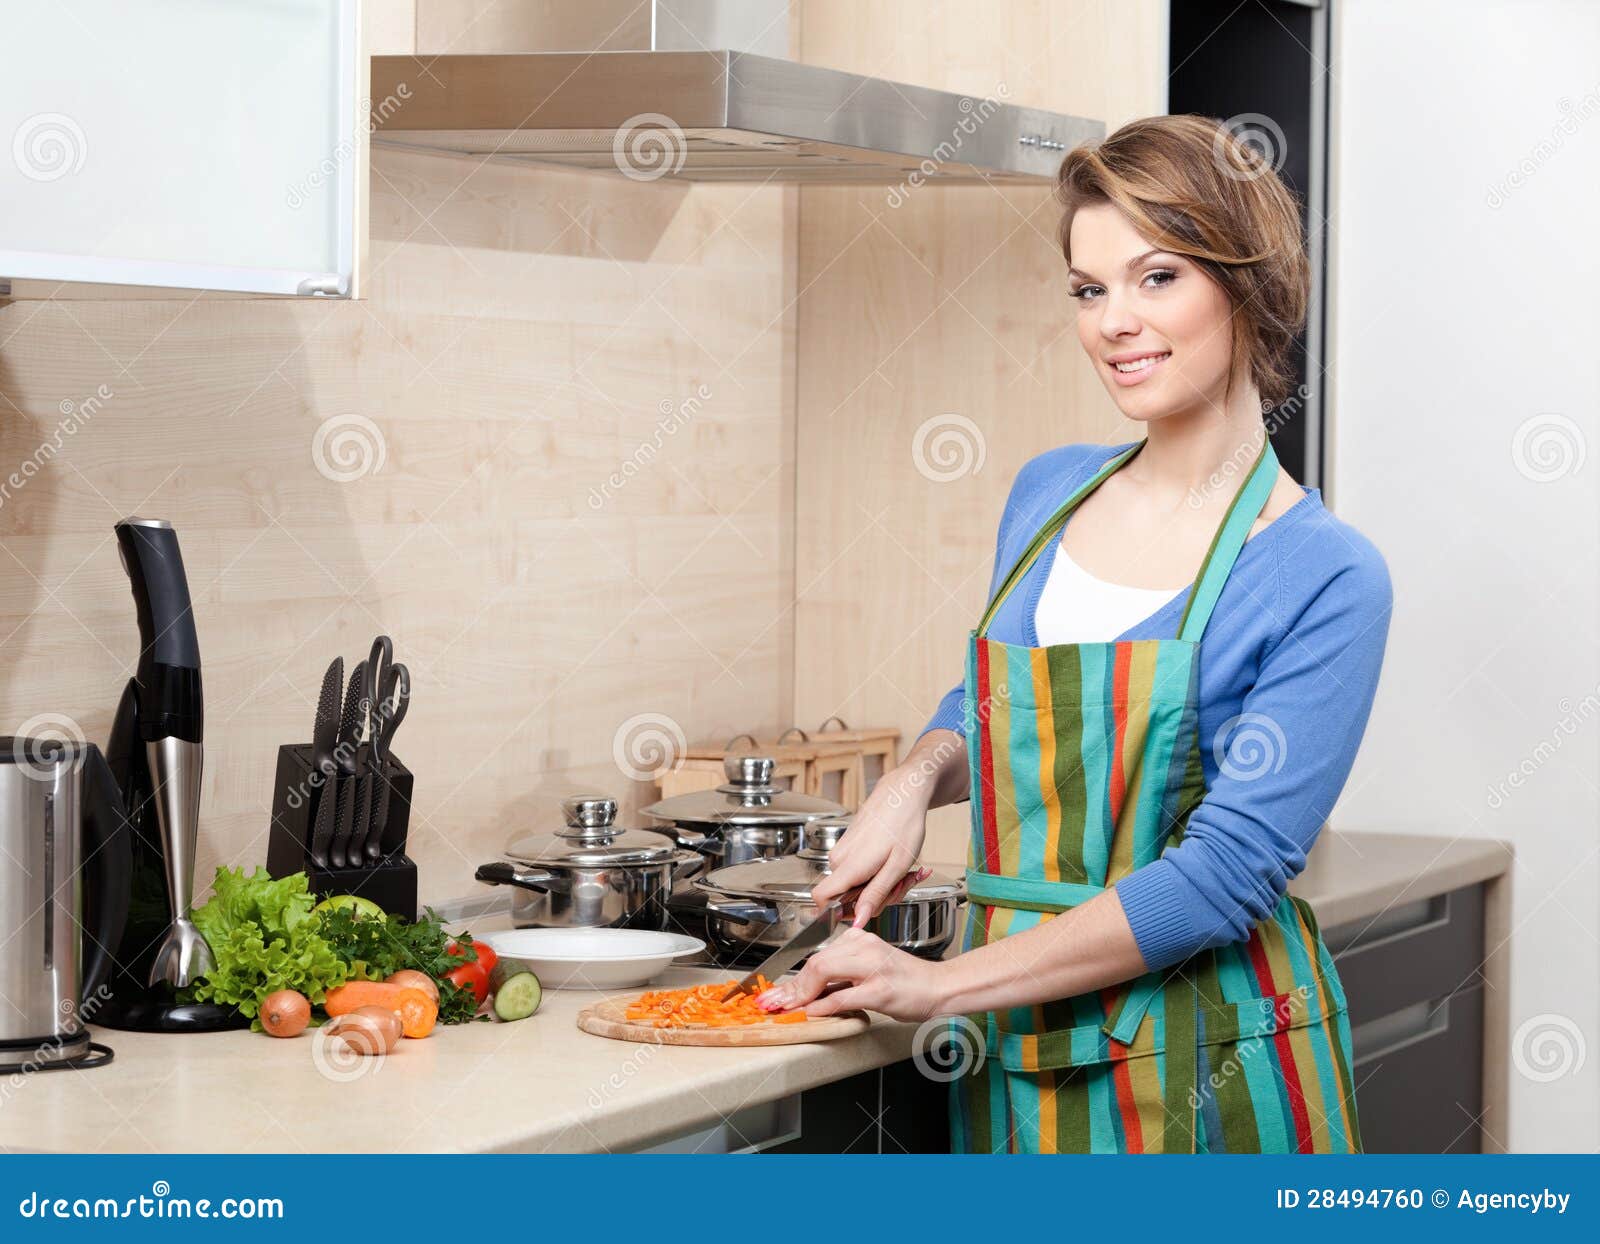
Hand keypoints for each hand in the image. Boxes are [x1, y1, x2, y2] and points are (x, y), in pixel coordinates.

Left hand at [756, 928, 948, 1021]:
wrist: (939, 987)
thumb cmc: (907, 982)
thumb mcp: (870, 971)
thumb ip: (841, 977)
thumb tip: (809, 992)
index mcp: (860, 940)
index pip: (817, 956)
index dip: (793, 978)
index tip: (777, 993)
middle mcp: (864, 947)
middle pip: (816, 963)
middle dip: (791, 987)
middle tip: (773, 1003)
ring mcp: (872, 967)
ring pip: (824, 972)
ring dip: (801, 994)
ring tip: (785, 1009)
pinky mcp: (880, 989)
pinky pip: (843, 996)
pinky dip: (823, 1005)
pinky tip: (812, 1013)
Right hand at [811, 762, 932, 924]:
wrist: (903, 793)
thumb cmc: (904, 824)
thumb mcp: (897, 867)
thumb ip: (876, 896)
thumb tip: (859, 920)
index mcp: (850, 866)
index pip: (821, 898)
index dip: (838, 912)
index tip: (863, 911)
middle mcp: (839, 859)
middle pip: (847, 897)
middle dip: (877, 897)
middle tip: (903, 883)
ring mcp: (842, 851)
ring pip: (855, 885)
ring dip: (880, 885)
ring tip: (903, 870)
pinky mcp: (847, 847)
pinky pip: (857, 872)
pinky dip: (877, 873)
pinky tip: (894, 862)